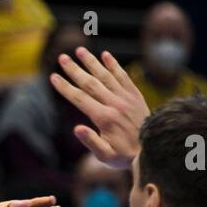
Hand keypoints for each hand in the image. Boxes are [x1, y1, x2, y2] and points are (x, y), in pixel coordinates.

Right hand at [49, 47, 149, 168]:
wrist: (153, 148)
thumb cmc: (124, 156)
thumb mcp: (105, 156)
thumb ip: (91, 142)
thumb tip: (76, 129)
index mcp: (104, 118)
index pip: (80, 99)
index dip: (65, 87)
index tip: (53, 77)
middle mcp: (114, 104)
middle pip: (90, 83)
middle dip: (74, 70)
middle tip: (62, 58)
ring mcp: (125, 98)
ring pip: (105, 76)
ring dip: (91, 62)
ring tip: (79, 50)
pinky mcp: (134, 95)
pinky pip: (123, 76)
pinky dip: (114, 65)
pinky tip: (105, 55)